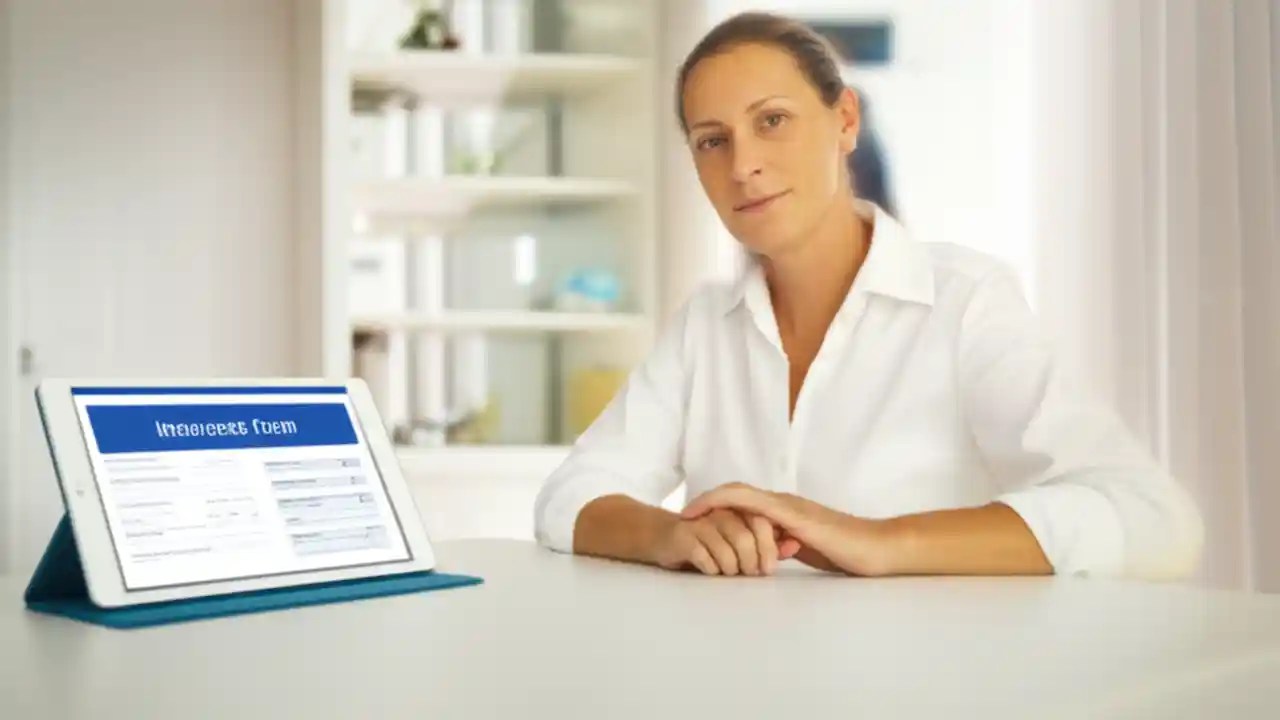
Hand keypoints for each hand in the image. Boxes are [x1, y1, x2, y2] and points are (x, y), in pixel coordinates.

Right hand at [650, 508, 800, 575]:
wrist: (665, 538)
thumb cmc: (708, 543)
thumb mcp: (742, 543)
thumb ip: (768, 543)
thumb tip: (793, 547)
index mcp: (737, 509)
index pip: (761, 523)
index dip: (768, 548)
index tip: (768, 570)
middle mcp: (720, 512)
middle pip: (744, 538)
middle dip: (750, 562)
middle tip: (750, 575)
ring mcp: (701, 523)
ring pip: (726, 549)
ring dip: (731, 568)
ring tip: (729, 573)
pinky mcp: (683, 536)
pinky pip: (704, 556)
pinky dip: (711, 568)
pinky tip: (711, 571)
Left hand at [682, 483, 896, 575]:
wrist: (875, 548)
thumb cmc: (845, 551)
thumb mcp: (805, 549)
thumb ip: (784, 546)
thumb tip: (764, 555)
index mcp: (785, 512)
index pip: (745, 502)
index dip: (718, 506)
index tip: (696, 519)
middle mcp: (782, 503)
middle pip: (735, 493)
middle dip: (707, 501)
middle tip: (681, 514)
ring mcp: (787, 505)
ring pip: (740, 494)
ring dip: (712, 502)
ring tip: (687, 515)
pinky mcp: (793, 514)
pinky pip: (754, 503)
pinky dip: (728, 504)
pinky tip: (711, 514)